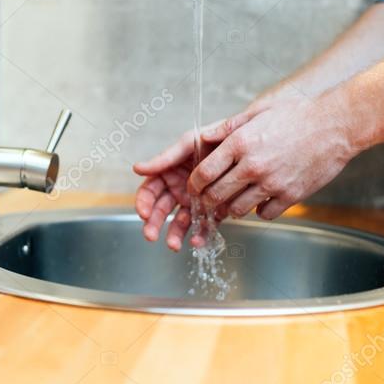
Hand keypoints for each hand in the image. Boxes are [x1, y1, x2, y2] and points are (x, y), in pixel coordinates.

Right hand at [132, 123, 235, 250]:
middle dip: (154, 224)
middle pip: (161, 210)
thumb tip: (137, 168)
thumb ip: (165, 158)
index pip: (150, 191)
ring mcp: (195, 201)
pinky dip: (199, 235)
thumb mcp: (188, 144)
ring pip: (181, 221)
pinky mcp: (213, 210)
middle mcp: (179, 188)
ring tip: (173, 245)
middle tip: (150, 235)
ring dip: (174, 234)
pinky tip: (196, 240)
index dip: (144, 203)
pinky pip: (204, 225)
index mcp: (169, 173)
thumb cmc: (214, 138)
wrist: (247, 144)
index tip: (143, 213)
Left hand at [188, 92, 360, 219]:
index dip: (194, 184)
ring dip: (233, 207)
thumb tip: (204, 136)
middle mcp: (253, 166)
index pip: (204, 173)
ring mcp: (272, 183)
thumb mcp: (259, 112)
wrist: (337, 124)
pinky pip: (265, 214)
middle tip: (210, 198)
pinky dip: (260, 210)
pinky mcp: (291, 196)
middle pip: (216, 195)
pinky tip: (262, 199)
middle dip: (208, 200)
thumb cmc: (299, 115)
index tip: (195, 187)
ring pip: (238, 210)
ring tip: (236, 199)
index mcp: (240, 143)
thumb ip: (228, 127)